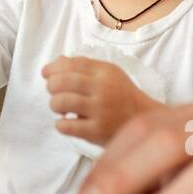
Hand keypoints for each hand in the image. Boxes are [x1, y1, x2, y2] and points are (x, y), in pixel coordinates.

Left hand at [43, 56, 159, 145]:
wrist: (145, 121)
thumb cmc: (122, 96)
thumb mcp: (109, 75)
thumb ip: (84, 66)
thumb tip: (56, 62)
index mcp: (106, 72)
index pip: (73, 63)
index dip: (54, 67)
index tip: (46, 73)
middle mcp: (104, 89)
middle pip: (62, 81)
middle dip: (51, 86)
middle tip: (54, 92)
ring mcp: (101, 111)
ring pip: (61, 102)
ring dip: (54, 104)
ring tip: (60, 108)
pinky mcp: (97, 132)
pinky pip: (66, 126)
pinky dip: (60, 124)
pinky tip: (66, 122)